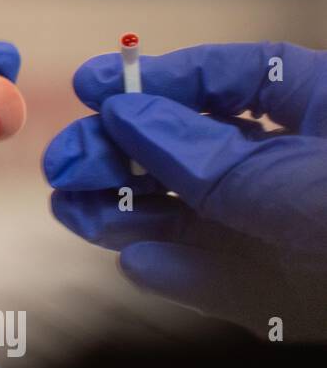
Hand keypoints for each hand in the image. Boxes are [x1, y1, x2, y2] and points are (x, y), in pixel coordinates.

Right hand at [44, 42, 326, 339]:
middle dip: (122, 150)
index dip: (152, 78)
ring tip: (77, 210)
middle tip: (66, 162)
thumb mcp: (285, 175)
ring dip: (128, 209)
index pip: (223, 76)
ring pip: (190, 210)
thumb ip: (196, 147)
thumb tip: (126, 114)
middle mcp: (296, 163)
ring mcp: (283, 229)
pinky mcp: (275, 291)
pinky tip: (135, 260)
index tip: (90, 83)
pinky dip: (170, 270)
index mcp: (319, 107)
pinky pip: (211, 274)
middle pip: (189, 142)